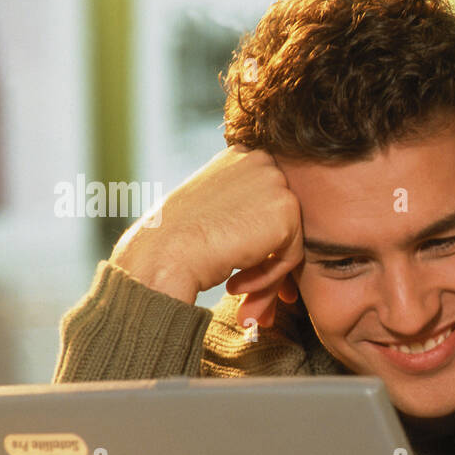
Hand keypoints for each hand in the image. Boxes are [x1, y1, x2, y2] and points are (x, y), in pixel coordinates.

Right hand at [110, 145, 303, 327]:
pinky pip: (291, 256)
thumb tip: (270, 244)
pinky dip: (268, 278)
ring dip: (267, 276)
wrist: (163, 253)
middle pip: (281, 221)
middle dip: (267, 264)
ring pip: (289, 240)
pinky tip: (235, 284)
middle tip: (249, 298)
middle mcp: (262, 161)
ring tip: (239, 297)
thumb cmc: (178, 240)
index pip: (268, 203)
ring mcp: (276, 183)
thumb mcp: (214, 213)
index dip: (260, 242)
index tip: (244, 273)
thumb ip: (246, 215)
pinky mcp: (286, 212)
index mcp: (242, 155)